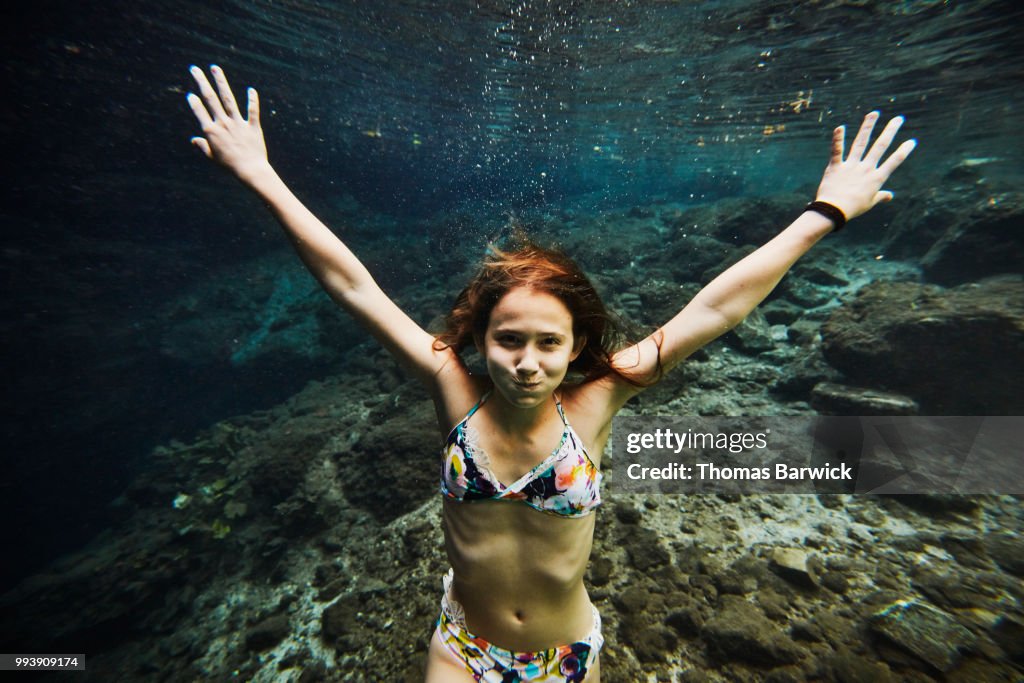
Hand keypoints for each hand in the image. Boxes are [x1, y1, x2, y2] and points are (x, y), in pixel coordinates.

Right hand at [186, 65, 270, 184]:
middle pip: (210, 98)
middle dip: (201, 82)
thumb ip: (202, 146)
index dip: (194, 102)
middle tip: (195, 69)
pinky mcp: (252, 126)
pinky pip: (252, 110)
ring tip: (215, 68)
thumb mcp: (212, 157)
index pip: (200, 111)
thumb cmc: (229, 165)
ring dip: (221, 82)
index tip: (191, 95)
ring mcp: (238, 123)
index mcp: (211, 131)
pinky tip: (251, 90)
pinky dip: (252, 99)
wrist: (250, 170)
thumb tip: (193, 140)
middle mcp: (223, 123)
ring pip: (228, 98)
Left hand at [814, 111, 916, 220]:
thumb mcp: (870, 203)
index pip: (894, 161)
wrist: (833, 212)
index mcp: (876, 178)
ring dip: (868, 127)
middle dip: (890, 131)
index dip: (903, 151)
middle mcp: (866, 169)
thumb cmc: (853, 209)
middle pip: (880, 146)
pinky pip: (837, 150)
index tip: (912, 141)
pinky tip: (840, 127)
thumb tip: (890, 196)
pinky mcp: (836, 166)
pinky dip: (838, 139)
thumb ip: (880, 196)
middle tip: (898, 119)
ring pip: (861, 143)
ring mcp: (851, 166)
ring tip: (873, 114)